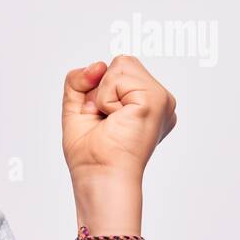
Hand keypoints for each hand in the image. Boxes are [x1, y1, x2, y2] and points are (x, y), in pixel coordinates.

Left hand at [62, 54, 176, 185]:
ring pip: (121, 64)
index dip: (97, 90)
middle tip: (104, 121)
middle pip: (122, 63)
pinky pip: (118, 75)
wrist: (99, 176)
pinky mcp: (156, 99)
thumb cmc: (91, 155)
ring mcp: (162, 99)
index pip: (118, 70)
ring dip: (102, 94)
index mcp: (146, 102)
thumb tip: (99, 65)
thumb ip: (80, 79)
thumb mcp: (77, 107)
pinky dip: (105, 98)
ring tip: (110, 121)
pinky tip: (115, 120)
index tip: (101, 120)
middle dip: (100, 90)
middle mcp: (159, 100)